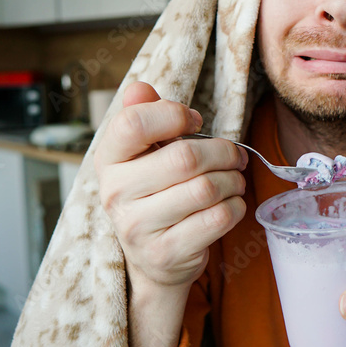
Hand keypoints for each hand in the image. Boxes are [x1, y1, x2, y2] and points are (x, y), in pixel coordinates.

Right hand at [94, 82, 248, 289]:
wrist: (154, 259)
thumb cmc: (156, 192)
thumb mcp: (145, 153)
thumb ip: (146, 116)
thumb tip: (140, 88)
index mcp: (109, 160)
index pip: (133, 123)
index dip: (174, 115)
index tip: (194, 122)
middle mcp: (115, 194)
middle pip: (185, 157)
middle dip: (223, 152)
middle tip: (235, 156)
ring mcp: (138, 228)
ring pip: (207, 188)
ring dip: (233, 180)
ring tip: (235, 180)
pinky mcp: (166, 253)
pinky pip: (218, 218)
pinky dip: (236, 206)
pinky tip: (231, 204)